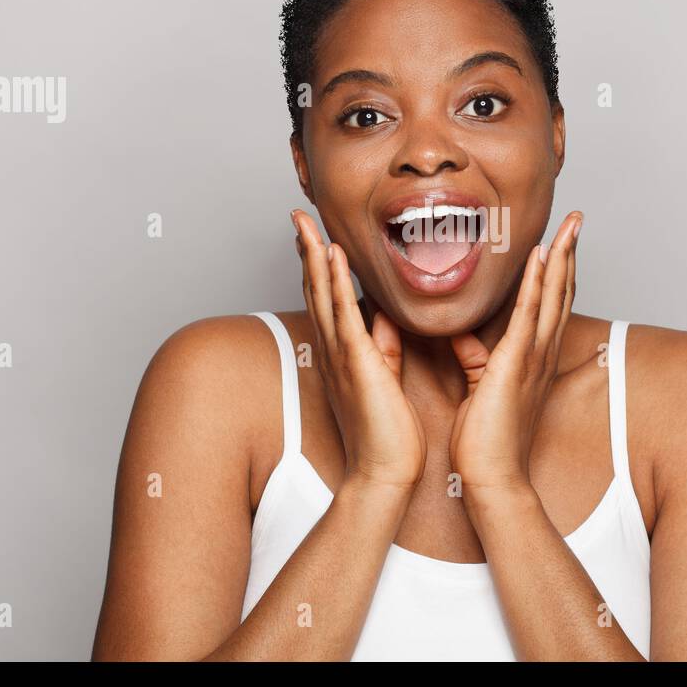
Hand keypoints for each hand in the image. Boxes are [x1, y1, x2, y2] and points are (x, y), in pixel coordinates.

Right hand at [292, 209, 425, 490]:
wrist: (386, 471)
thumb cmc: (388, 432)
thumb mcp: (384, 378)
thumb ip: (383, 346)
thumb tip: (384, 318)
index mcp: (342, 354)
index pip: (326, 300)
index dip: (317, 265)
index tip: (314, 235)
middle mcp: (333, 350)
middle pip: (314, 290)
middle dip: (306, 251)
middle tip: (298, 216)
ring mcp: (341, 354)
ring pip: (321, 294)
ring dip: (313, 255)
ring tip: (306, 222)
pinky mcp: (355, 361)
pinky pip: (342, 312)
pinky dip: (334, 281)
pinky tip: (332, 253)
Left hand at [448, 211, 582, 492]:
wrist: (491, 476)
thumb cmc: (484, 439)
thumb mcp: (479, 386)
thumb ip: (474, 356)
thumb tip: (459, 334)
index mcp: (532, 358)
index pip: (549, 305)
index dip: (556, 270)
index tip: (559, 240)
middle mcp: (540, 353)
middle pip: (561, 292)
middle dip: (569, 253)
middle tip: (577, 218)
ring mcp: (533, 357)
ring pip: (553, 296)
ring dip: (562, 257)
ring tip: (570, 224)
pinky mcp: (517, 363)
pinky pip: (531, 314)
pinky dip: (540, 282)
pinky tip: (544, 255)